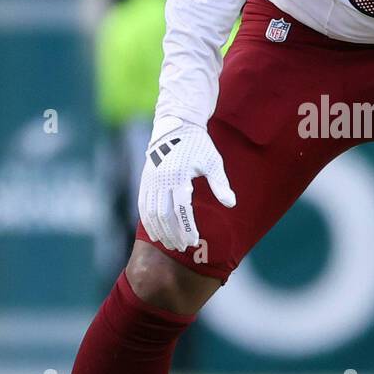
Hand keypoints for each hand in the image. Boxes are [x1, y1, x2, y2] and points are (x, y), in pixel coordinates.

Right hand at [138, 118, 234, 252]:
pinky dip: (148, 222)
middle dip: (173, 234)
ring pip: (150, 213)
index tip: (194, 240)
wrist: (176, 126)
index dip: (187, 227)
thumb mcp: (213, 162)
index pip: (182, 209)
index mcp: (178, 176)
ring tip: (171, 244)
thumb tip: (231, 204)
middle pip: (164, 215)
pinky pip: (143, 206)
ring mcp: (150, 181)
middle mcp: (161, 180)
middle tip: (184, 248)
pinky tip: (156, 234)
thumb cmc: (198, 145)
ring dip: (160, 231)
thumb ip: (220, 184)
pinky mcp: (144, 181)